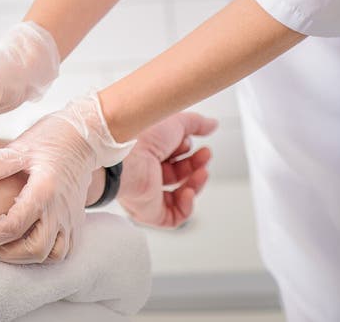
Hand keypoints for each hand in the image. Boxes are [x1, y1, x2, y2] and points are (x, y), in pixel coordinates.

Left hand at [0, 92, 135, 263]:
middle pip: (35, 249)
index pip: (14, 225)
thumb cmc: (50, 138)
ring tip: (8, 244)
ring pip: (52, 254)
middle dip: (7, 253)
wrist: (84, 136)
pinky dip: (46, 253)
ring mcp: (72, 217)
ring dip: (27, 256)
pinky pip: (65, 249)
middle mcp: (61, 208)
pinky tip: (29, 241)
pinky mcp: (77, 220)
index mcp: (45, 189)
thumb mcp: (20, 146)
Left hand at [118, 112, 217, 227]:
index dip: (189, 150)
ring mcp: (148, 191)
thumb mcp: (175, 121)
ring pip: (178, 196)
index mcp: (148, 149)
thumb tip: (212, 125)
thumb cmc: (143, 134)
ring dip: (195, 184)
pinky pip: (172, 217)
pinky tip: (189, 192)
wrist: (128, 154)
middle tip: (205, 156)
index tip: (198, 143)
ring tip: (202, 172)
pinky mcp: (148, 210)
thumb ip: (196, 124)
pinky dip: (186, 206)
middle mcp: (146, 170)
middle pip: (178, 174)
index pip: (173, 155)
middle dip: (196, 165)